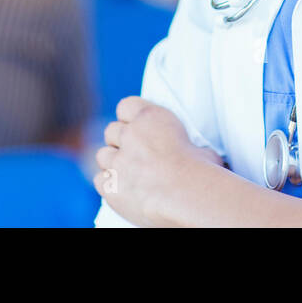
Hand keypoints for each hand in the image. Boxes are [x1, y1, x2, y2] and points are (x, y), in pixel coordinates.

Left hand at [93, 96, 223, 226]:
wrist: (188, 196)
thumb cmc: (201, 171)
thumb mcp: (199, 147)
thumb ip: (185, 146)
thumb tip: (195, 156)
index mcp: (150, 118)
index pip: (126, 106)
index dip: (129, 117)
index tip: (135, 125)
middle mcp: (130, 135)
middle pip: (111, 131)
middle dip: (120, 141)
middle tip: (134, 153)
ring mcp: (117, 161)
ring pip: (102, 155)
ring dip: (113, 163)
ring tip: (128, 174)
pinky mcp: (110, 186)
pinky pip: (100, 181)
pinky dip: (110, 185)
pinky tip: (124, 190)